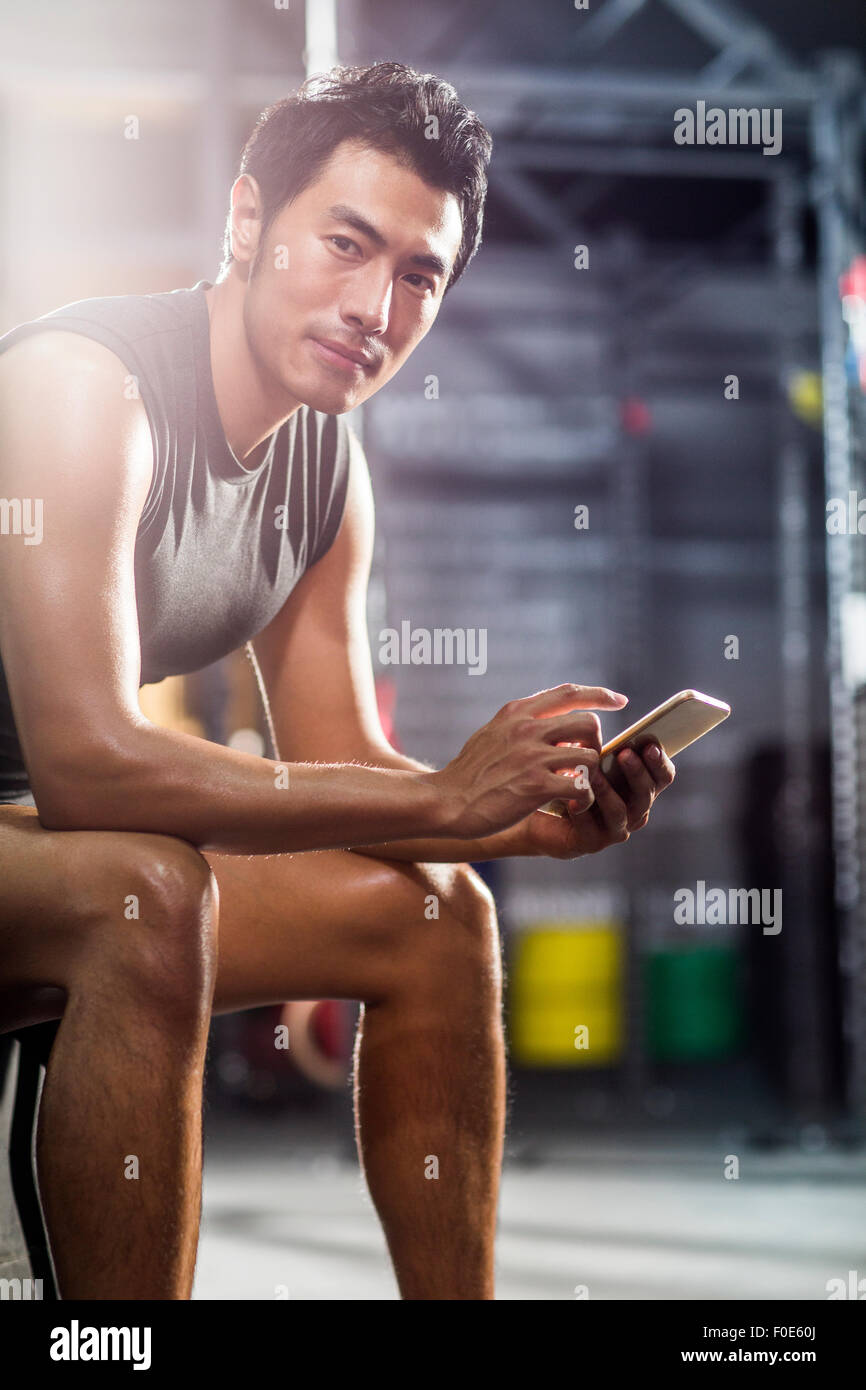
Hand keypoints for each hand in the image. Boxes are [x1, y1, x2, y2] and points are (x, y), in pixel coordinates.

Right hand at [434, 683, 628, 839]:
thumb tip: (552, 722)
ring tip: (578, 787)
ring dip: (591, 775)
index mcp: (517, 712)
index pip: (569, 692)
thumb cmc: (468, 773)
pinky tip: (573, 805)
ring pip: (590, 755)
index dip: (599, 695)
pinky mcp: (536, 785)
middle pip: (588, 722)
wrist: (446, 801)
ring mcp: (532, 756)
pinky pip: (581, 786)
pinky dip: (584, 798)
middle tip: (585, 761)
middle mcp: (527, 728)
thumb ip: (521, 724)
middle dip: (595, 743)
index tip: (619, 701)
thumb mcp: (491, 733)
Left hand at [503, 738, 675, 859]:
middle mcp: (632, 808)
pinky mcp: (590, 843)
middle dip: (638, 773)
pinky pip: (591, 829)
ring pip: (621, 812)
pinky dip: (583, 812)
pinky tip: (572, 799)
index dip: (660, 761)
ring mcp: (613, 828)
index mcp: (637, 784)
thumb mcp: (584, 752)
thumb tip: (613, 701)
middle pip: (647, 794)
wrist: (531, 805)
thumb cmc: (563, 773)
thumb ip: (602, 737)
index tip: (649, 743)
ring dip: (608, 791)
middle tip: (624, 754)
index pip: (661, 774)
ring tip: (593, 774)